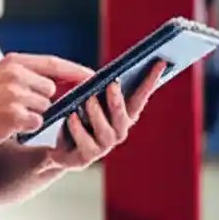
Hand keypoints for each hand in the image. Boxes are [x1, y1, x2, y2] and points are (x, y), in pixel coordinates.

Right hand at [0, 53, 94, 149]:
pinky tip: (7, 125)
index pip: (53, 62)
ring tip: (8, 114)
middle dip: (43, 100)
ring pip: (45, 106)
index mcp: (11, 62)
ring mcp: (15, 95)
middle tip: (18, 106)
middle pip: (51, 88)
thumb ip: (25, 75)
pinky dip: (26, 126)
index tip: (92, 76)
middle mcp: (15, 75)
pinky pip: (36, 122)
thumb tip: (59, 81)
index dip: (75, 70)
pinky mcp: (15, 115)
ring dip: (33, 114)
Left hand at [47, 60, 167, 170]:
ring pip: (104, 130)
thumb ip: (102, 89)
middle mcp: (118, 132)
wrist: (58, 151)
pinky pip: (84, 142)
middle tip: (113, 83)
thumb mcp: (89, 101)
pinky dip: (78, 128)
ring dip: (97, 113)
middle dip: (118, 99)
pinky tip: (71, 116)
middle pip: (123, 116)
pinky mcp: (86, 157)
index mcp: (123, 116)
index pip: (140, 97)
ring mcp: (103, 146)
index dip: (151, 81)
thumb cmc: (78, 118)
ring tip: (88, 99)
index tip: (160, 62)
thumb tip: (110, 74)